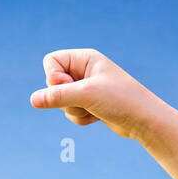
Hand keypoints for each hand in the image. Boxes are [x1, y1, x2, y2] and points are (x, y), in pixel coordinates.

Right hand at [30, 49, 160, 142]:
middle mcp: (84, 70)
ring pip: (62, 102)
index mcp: (84, 58)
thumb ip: (58, 96)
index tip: (69, 87)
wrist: (144, 120)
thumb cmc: (120, 100)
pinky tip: (97, 117)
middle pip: (53, 84)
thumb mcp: (86, 95)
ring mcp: (86, 88)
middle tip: (85, 100)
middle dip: (66, 98)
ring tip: (94, 110)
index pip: (51, 61)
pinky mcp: (89, 104)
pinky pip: (71, 112)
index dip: (53, 77)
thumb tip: (33, 100)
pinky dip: (81, 118)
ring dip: (74, 111)